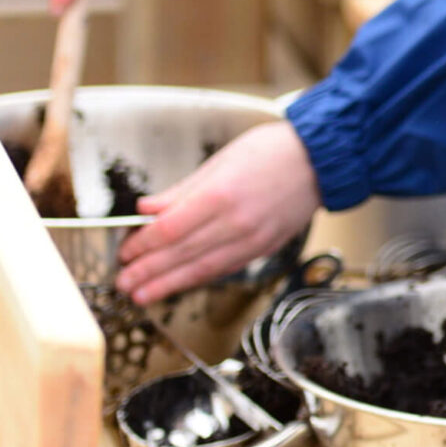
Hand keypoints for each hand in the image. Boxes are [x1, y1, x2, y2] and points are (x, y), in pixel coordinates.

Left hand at [116, 121, 321, 303]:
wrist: (322, 159)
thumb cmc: (273, 151)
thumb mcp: (221, 160)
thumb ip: (182, 190)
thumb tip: (147, 209)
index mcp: (221, 195)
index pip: (170, 230)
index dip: (143, 245)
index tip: (125, 251)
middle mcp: (236, 223)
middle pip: (182, 254)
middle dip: (148, 271)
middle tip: (123, 283)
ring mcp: (253, 239)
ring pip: (203, 269)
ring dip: (169, 284)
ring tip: (144, 295)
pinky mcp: (265, 247)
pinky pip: (227, 268)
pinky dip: (201, 278)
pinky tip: (183, 284)